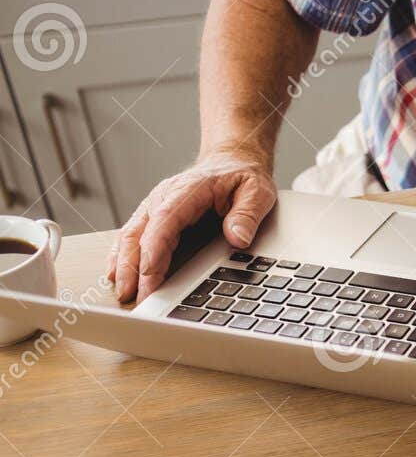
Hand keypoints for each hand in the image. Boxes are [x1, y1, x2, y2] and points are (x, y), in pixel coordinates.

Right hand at [108, 149, 275, 302]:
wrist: (232, 161)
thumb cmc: (242, 176)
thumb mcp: (257, 192)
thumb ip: (248, 214)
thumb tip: (238, 238)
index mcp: (188, 190)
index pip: (165, 220)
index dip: (155, 248)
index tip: (150, 272)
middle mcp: (164, 198)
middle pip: (141, 232)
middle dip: (133, 265)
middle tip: (133, 295)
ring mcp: (156, 206)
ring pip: (131, 235)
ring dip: (124, 264)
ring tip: (123, 292)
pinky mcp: (155, 216)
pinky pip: (134, 236)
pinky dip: (123, 255)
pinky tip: (117, 274)